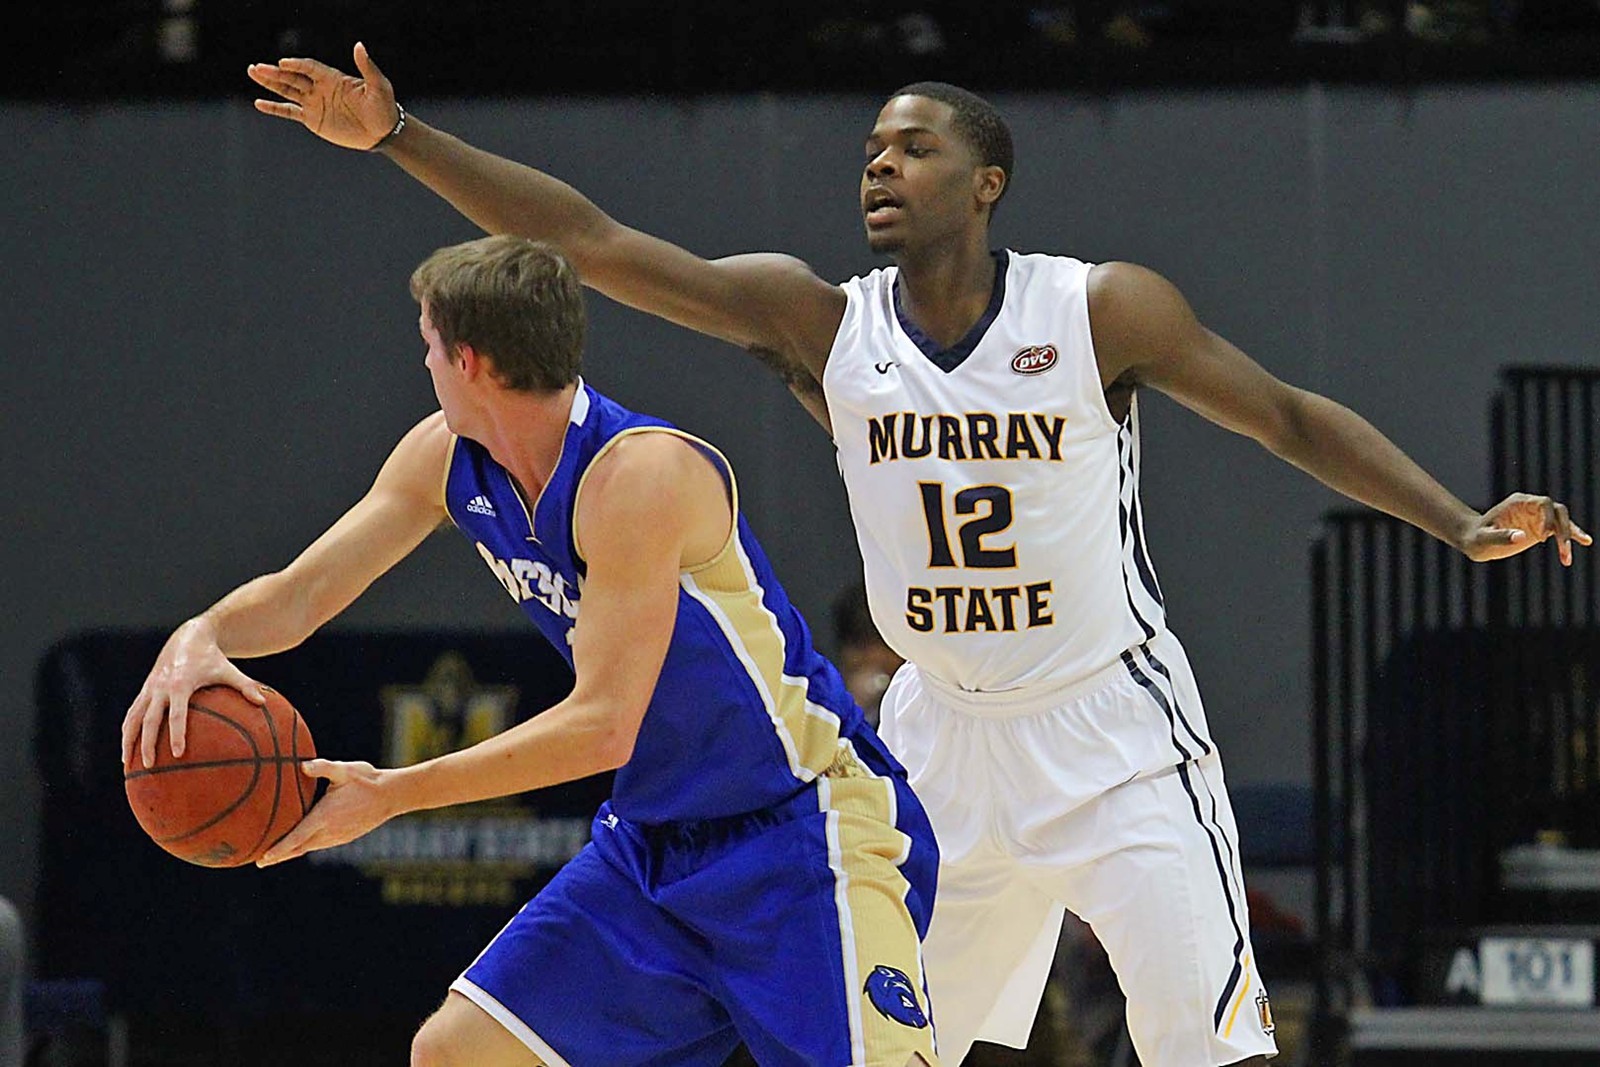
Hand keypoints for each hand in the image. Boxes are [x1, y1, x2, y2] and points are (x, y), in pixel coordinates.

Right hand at [122, 618, 267, 768]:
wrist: (189, 636)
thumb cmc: (212, 657)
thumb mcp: (229, 670)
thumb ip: (245, 686)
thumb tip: (263, 702)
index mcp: (181, 684)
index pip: (177, 714)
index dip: (176, 734)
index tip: (177, 754)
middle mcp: (161, 687)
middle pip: (149, 720)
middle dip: (148, 744)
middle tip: (150, 765)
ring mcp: (150, 688)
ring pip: (133, 718)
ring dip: (128, 740)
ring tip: (128, 764)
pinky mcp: (145, 689)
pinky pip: (132, 712)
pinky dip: (128, 729)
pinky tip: (128, 747)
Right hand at [247, 41, 399, 150]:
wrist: (383, 132)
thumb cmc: (384, 107)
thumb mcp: (379, 86)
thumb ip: (367, 67)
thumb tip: (359, 45)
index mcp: (333, 78)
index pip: (309, 68)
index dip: (296, 65)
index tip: (283, 64)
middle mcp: (320, 88)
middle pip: (293, 77)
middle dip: (275, 72)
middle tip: (256, 67)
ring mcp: (315, 103)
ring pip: (287, 90)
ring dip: (270, 83)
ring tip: (252, 72)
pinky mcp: (313, 119)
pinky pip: (290, 112)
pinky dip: (275, 108)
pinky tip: (259, 103)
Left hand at [258, 759, 397, 865]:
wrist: (392, 795)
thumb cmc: (368, 780)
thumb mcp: (345, 770)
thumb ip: (322, 767)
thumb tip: (302, 765)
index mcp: (325, 816)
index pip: (296, 838)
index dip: (278, 850)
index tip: (262, 858)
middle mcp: (330, 831)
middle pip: (298, 848)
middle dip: (278, 856)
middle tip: (259, 862)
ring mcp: (338, 836)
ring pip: (309, 848)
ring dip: (292, 852)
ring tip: (274, 855)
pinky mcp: (344, 837)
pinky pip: (320, 845)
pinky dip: (305, 847)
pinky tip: (301, 844)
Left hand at [1460, 492, 1591, 565]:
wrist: (1474, 540)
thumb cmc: (1475, 538)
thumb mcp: (1484, 539)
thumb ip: (1500, 537)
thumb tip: (1521, 536)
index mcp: (1519, 502)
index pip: (1544, 503)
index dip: (1548, 517)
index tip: (1544, 536)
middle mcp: (1532, 507)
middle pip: (1557, 512)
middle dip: (1564, 529)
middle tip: (1563, 549)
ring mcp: (1537, 518)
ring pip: (1562, 522)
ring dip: (1570, 536)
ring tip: (1576, 551)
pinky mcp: (1540, 530)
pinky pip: (1559, 533)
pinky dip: (1569, 540)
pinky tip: (1581, 545)